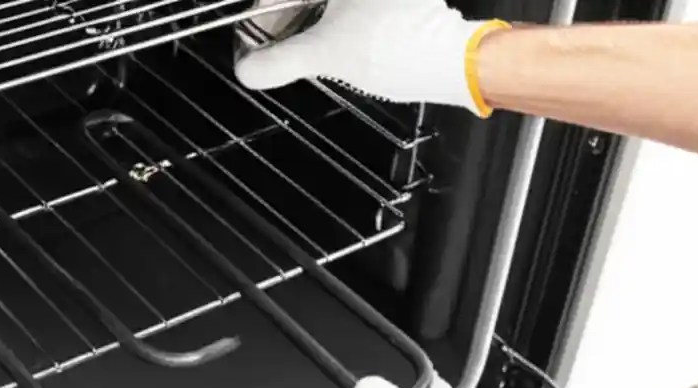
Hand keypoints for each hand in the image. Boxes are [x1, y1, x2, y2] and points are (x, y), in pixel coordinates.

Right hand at [235, 0, 508, 114]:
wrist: (449, 59)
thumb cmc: (394, 46)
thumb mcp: (324, 53)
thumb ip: (279, 61)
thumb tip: (248, 70)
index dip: (264, 9)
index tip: (255, 28)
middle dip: (285, 11)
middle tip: (271, 38)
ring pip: (326, 4)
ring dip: (306, 14)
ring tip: (294, 42)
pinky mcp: (389, 5)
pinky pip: (347, 7)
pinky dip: (330, 15)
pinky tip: (324, 36)